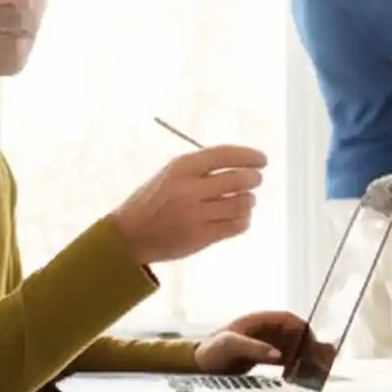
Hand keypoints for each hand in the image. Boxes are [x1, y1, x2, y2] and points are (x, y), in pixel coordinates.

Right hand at [111, 145, 266, 264]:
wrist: (128, 237)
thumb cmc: (154, 201)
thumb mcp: (170, 175)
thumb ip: (201, 168)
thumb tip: (243, 164)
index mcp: (181, 168)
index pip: (224, 155)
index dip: (248, 156)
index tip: (262, 160)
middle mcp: (189, 189)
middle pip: (239, 179)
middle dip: (253, 179)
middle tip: (255, 180)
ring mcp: (196, 215)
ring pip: (242, 203)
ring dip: (249, 201)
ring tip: (244, 200)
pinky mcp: (202, 237)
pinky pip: (237, 225)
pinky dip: (244, 220)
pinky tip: (239, 217)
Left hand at [195, 310, 316, 373]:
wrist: (194, 368)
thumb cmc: (209, 352)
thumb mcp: (229, 346)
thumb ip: (254, 349)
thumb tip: (279, 355)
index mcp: (258, 321)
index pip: (288, 320)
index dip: (302, 329)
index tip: (312, 343)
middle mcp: (264, 331)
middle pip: (294, 334)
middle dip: (309, 345)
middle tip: (321, 360)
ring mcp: (264, 344)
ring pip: (292, 347)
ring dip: (304, 356)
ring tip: (317, 369)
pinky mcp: (262, 358)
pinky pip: (285, 359)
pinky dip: (295, 365)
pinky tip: (300, 376)